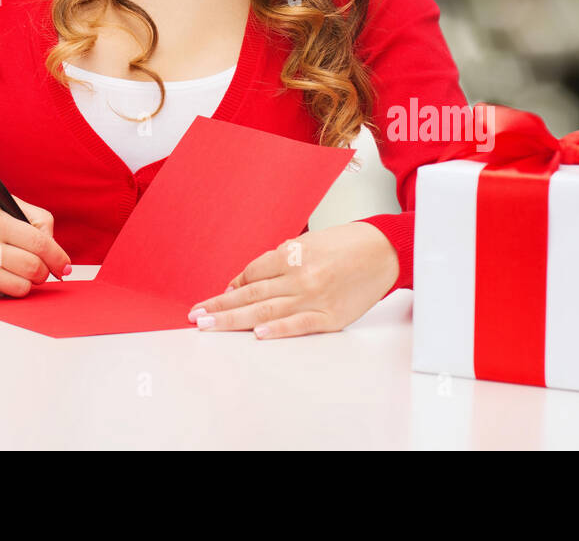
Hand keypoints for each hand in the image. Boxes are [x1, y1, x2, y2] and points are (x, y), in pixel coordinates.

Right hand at [0, 197, 71, 297]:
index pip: (41, 243)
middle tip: (40, 270)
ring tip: (15, 271)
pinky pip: (1, 296)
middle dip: (44, 272)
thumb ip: (30, 218)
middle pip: (35, 268)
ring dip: (26, 282)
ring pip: (22, 287)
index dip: (59, 258)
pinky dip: (3, 288)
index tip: (65, 266)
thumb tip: (53, 245)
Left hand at [186, 222, 399, 338]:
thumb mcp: (306, 243)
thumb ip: (276, 262)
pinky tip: (256, 335)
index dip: (233, 286)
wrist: (382, 252)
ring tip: (210, 325)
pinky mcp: (330, 318)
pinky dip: (276, 331)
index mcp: (293, 254)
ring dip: (234, 320)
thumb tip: (247, 282)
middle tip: (196, 315)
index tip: (218, 295)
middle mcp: (300, 276)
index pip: (252, 273)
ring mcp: (314, 298)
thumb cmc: (344, 245)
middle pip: (251, 294)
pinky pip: (297, 326)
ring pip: (266, 311)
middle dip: (220, 305)